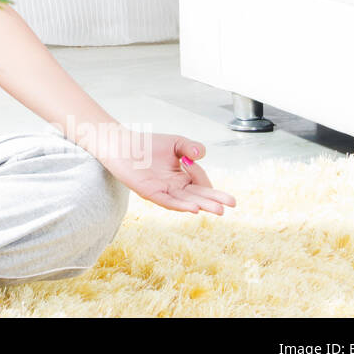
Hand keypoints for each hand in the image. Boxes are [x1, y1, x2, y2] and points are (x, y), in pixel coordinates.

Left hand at [96, 131, 236, 214]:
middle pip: (198, 196)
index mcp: (182, 178)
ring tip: (218, 210)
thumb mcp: (175, 143)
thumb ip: (191, 147)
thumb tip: (201, 154)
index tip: (191, 160)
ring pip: (186, 201)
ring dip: (202, 205)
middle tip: (231, 205)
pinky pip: (167, 201)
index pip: (200, 182)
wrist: (122, 144)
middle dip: (214, 200)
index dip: (201, 175)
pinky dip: (181, 205)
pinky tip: (193, 208)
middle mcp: (174, 187)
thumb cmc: (147, 145)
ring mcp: (163, 191)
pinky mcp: (150, 192)